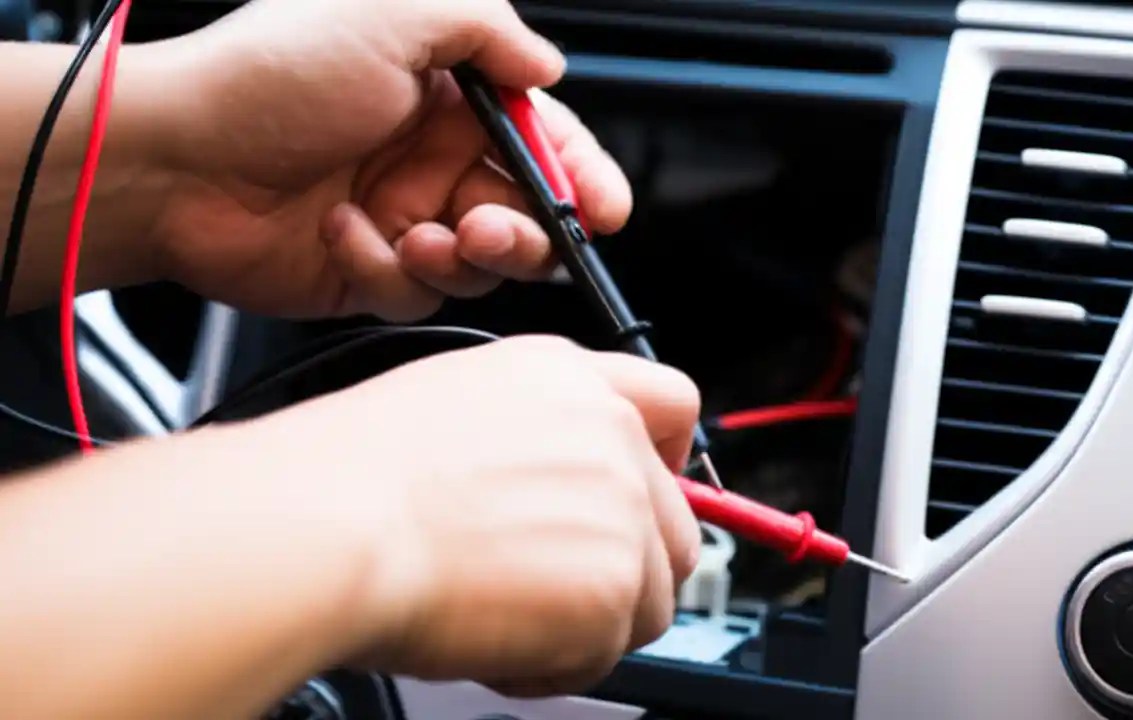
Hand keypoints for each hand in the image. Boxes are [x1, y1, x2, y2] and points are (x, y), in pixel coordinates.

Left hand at [144, 0, 630, 321]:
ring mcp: (403, 216)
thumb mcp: (390, 13)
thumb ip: (488, 30)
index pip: (544, 141)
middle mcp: (431, 158)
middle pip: (526, 213)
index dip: (582, 176)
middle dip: (526, 233)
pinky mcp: (370, 269)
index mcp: (449, 96)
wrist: (173, 159)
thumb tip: (547, 65)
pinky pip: (416, 291)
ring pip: (481, 264)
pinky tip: (343, 231)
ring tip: (422, 237)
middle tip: (493, 229)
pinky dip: (387, 268)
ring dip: (462, 257)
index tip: (602, 208)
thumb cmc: (268, 78)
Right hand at [264, 336, 700, 695]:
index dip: (667, 462)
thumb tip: (556, 490)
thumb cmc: (350, 476)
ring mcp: (623, 510)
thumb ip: (534, 437)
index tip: (644, 499)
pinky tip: (490, 642)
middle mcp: (610, 435)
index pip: (672, 405)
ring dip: (585, 624)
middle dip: (621, 569)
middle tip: (547, 591)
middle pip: (673, 525)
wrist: (328, 527)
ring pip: (647, 598)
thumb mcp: (453, 408)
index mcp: (568, 379)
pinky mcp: (616, 588)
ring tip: (500, 619)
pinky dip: (554, 666)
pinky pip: (608, 653)